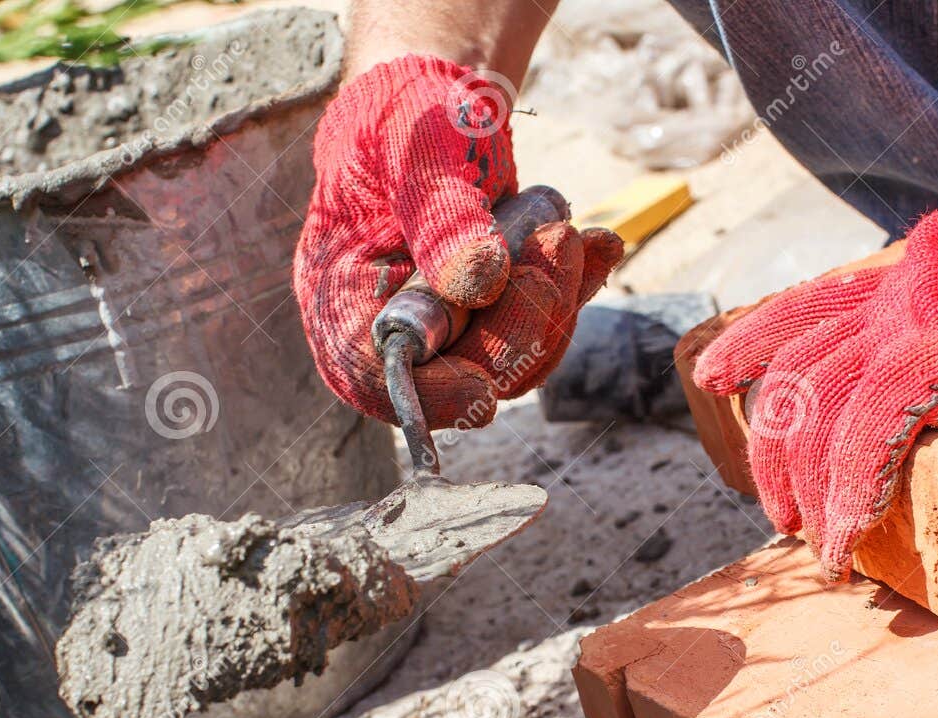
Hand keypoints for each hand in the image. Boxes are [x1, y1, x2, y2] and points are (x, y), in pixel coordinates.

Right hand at [293, 54, 622, 429]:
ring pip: (510, 363)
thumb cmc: (407, 116)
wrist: (434, 104)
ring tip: (568, 233)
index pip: (372, 375)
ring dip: (554, 304)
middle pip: (458, 376)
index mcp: (339, 295)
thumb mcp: (417, 148)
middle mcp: (389, 328)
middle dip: (519, 323)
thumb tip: (481, 282)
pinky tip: (598, 245)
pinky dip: (573, 291)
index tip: (482, 389)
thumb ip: (442, 214)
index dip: (428, 394)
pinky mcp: (490, 321)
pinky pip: (538, 332)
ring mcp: (444, 330)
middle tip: (558, 244)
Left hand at [693, 55, 937, 580]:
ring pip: (816, 413)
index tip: (711, 375)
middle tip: (781, 512)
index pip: (802, 311)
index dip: (749, 343)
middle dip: (774, 452)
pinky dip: (849, 495)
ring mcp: (910, 334)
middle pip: (795, 377)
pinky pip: (870, 439)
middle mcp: (890, 306)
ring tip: (819, 545)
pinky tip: (846, 538)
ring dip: (807, 488)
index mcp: (901, 281)